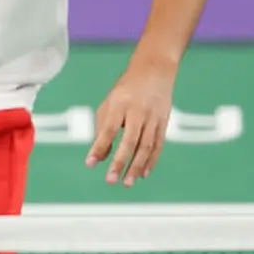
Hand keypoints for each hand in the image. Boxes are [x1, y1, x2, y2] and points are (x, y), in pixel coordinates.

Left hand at [88, 56, 175, 185]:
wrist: (155, 70)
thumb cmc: (126, 90)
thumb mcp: (109, 103)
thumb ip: (103, 129)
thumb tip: (100, 157)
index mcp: (120, 104)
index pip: (108, 129)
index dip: (99, 147)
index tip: (89, 163)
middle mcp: (138, 111)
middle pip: (130, 140)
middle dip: (120, 162)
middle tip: (110, 181)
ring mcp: (153, 117)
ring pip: (146, 145)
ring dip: (136, 166)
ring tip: (127, 183)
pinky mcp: (164, 122)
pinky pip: (158, 144)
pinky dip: (151, 161)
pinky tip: (143, 174)